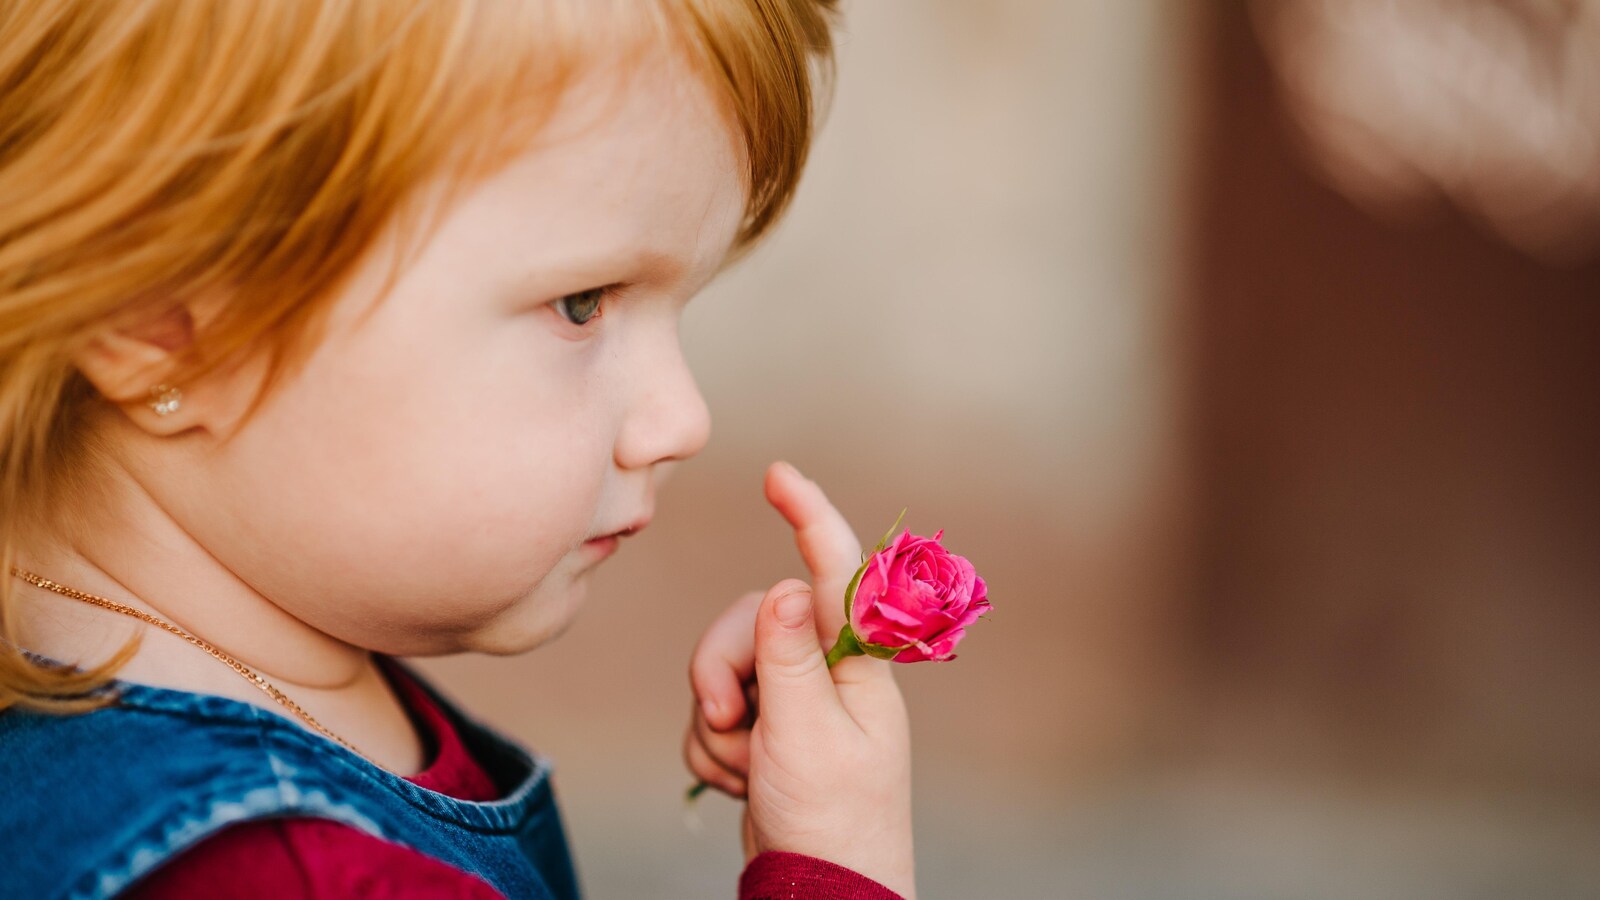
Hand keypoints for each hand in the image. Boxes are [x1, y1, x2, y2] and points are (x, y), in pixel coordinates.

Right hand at [684, 461, 915, 898]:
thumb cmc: (833, 821)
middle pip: (748, 620)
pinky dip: (712, 745)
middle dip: (722, 668)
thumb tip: (784, 588)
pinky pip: (712, 708)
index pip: (834, 575)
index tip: (779, 475)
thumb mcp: (809, 739)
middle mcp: (826, 671)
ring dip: (718, 721)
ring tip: (749, 766)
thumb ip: (791, 661)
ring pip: (722, 665)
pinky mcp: (765, 726)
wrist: (817, 889)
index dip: (808, 518)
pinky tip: (740, 779)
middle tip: (734, 721)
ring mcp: (794, 698)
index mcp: (857, 666)